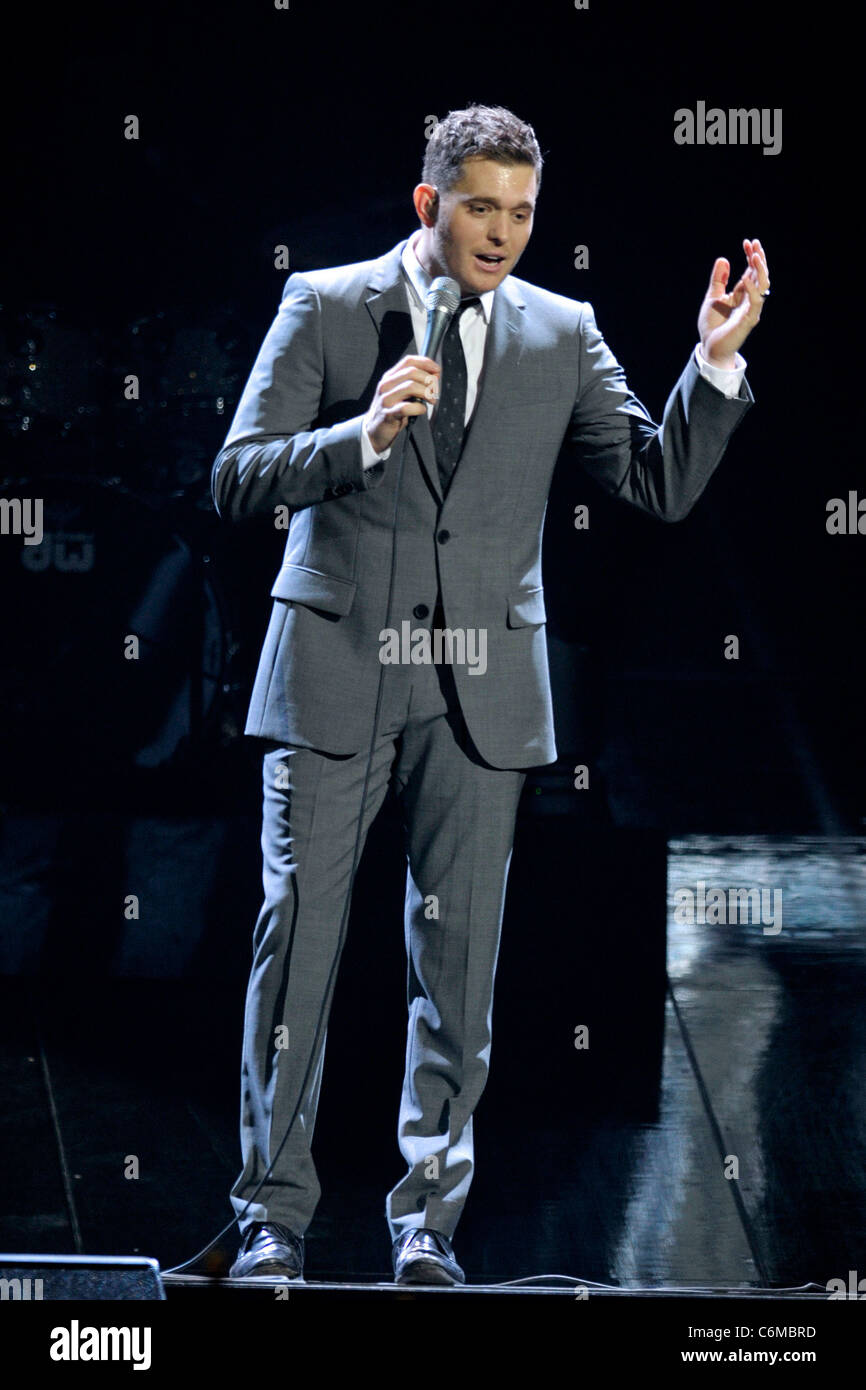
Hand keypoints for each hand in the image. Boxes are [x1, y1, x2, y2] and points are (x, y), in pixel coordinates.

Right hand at [364, 354, 440, 453]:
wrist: (375, 431)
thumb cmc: (392, 411)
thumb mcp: (401, 393)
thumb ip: (414, 383)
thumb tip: (435, 376)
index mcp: (390, 377)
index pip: (408, 361)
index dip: (426, 363)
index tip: (437, 370)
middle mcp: (386, 385)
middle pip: (412, 372)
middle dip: (429, 380)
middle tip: (435, 391)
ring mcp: (386, 399)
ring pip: (411, 386)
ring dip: (426, 393)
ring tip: (432, 400)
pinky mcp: (388, 414)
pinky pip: (407, 407)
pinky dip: (419, 408)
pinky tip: (421, 410)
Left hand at [698, 238, 769, 368]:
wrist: (709, 346)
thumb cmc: (712, 324)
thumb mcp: (713, 297)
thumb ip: (718, 280)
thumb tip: (723, 259)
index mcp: (742, 293)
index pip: (751, 270)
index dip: (751, 256)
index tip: (747, 242)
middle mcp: (750, 299)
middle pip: (760, 275)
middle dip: (759, 259)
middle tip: (754, 244)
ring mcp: (751, 309)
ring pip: (763, 286)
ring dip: (760, 270)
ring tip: (755, 256)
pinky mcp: (749, 320)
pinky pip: (756, 303)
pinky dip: (752, 290)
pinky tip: (746, 279)